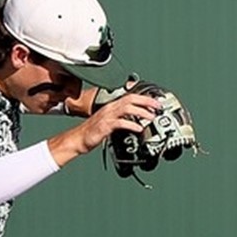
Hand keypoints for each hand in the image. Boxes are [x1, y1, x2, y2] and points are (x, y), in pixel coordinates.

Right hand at [48, 83, 163, 164]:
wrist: (78, 139)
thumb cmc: (93, 132)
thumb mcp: (109, 122)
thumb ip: (121, 118)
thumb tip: (136, 120)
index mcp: (112, 106)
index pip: (131, 97)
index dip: (145, 98)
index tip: (156, 103)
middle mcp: (110, 108)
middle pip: (131, 99)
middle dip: (146, 102)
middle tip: (158, 107)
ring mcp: (107, 116)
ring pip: (127, 109)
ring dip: (141, 112)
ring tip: (151, 117)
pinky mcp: (105, 126)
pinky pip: (121, 123)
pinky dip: (132, 125)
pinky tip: (139, 129)